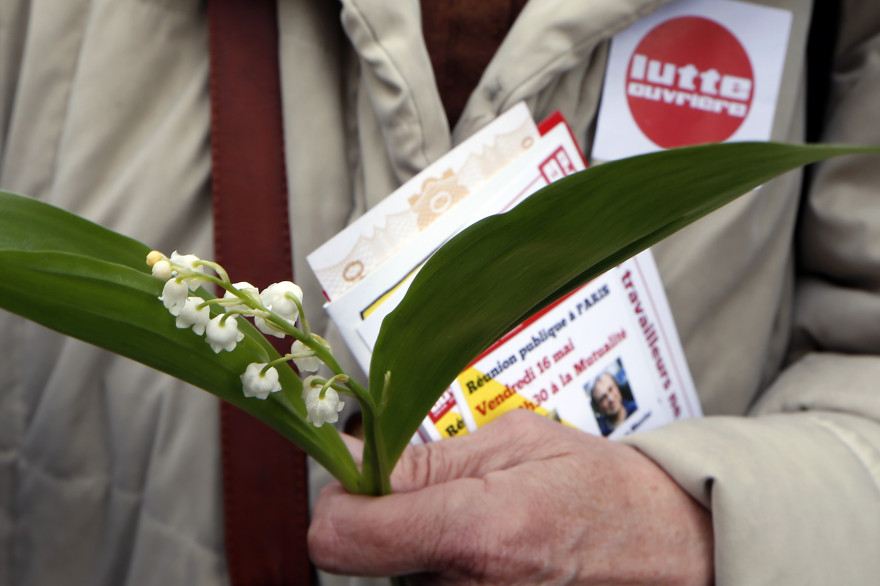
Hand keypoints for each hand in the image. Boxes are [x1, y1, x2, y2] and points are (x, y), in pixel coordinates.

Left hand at [309, 410, 712, 583]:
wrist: (658, 547)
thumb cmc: (598, 488)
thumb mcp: (515, 442)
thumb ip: (426, 459)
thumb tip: (352, 456)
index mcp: (474, 533)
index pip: (339, 534)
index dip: (340, 494)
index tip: (362, 468)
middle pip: (362, 552)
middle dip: (383, 509)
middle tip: (440, 482)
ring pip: (391, 569)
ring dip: (413, 534)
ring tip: (474, 511)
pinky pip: (423, 581)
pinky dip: (436, 557)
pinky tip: (482, 542)